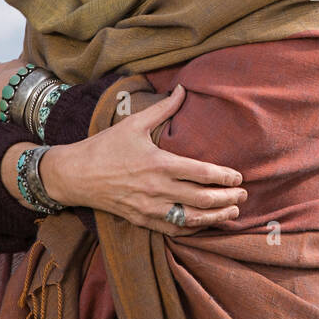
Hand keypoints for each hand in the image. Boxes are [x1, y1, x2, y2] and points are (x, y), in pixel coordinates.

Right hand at [33, 84, 246, 233]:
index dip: (224, 177)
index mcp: (158, 163)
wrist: (74, 175)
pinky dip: (192, 229)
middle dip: (227, 199)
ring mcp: (149, 208)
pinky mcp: (141, 220)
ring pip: (191, 218)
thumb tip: (181, 89)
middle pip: (202, 199)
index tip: (238, 177)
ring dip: (215, 217)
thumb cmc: (105, 147)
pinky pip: (173, 230)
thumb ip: (162, 108)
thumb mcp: (133, 123)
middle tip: (244, 196)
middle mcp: (157, 189)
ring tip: (232, 214)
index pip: (201, 173)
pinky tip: (205, 225)